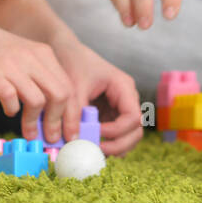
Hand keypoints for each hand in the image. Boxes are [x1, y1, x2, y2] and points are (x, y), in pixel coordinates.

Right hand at [0, 13, 74, 131]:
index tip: (70, 132)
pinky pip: (12, 100)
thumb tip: (54, 106)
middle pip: (60, 95)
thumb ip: (38, 73)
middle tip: (52, 137)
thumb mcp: (21, 54)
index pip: (69, 86)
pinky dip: (12, 111)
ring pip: (39, 101)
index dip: (72, 113)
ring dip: (35, 122)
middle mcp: (31, 57)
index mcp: (42, 52)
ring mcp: (12, 66)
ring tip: (29, 132)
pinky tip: (9, 111)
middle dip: (59, 121)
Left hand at [41, 33, 144, 155]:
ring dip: (115, 147)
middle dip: (119, 144)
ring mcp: (119, 107)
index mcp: (123, 87)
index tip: (97, 133)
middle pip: (136, 130)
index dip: (117, 130)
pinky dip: (107, 143)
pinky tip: (91, 146)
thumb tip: (74, 140)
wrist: (65, 51)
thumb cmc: (72, 63)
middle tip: (97, 150)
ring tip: (94, 150)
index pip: (133, 117)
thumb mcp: (73, 87)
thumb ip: (75, 113)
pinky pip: (115, 134)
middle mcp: (126, 98)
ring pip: (128, 135)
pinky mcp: (109, 114)